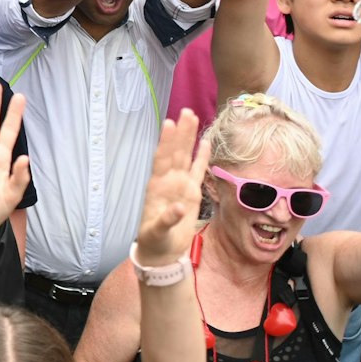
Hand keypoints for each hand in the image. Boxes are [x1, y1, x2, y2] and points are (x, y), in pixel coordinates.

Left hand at [133, 110, 211, 265]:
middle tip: (186, 111)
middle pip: (175, 152)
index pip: (162, 160)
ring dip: (189, 138)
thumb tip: (177, 209)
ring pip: (186, 157)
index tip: (169, 123)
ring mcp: (180, 185)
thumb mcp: (157, 232)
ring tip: (192, 117)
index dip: (166, 142)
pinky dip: (201, 157)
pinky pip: (198, 172)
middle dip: (180, 132)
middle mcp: (169, 182)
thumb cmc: (155, 240)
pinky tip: (205, 142)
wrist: (162, 250)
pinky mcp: (191, 193)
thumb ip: (167, 220)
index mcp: (157, 187)